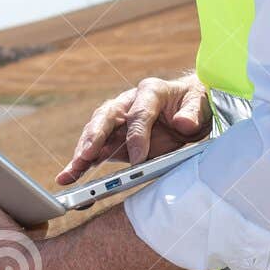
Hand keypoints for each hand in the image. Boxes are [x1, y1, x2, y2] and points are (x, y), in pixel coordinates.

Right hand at [55, 74, 208, 185]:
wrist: (193, 108)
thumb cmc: (195, 103)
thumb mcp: (200, 103)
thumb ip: (192, 112)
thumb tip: (182, 123)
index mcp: (150, 91)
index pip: (139, 113)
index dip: (137, 136)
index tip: (138, 159)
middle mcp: (128, 103)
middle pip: (105, 118)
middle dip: (94, 138)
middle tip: (85, 157)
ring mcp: (119, 121)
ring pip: (95, 134)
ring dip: (81, 155)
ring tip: (68, 176)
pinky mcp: (116, 138)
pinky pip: (97, 150)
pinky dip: (84, 164)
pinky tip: (72, 178)